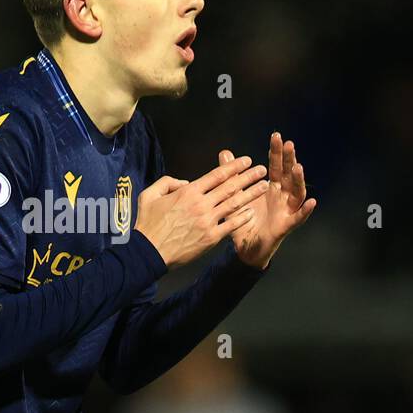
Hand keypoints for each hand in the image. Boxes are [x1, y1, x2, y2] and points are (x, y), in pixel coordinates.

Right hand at [134, 155, 268, 268]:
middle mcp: (201, 204)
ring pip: (234, 204)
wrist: (148, 252)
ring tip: (264, 186)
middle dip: (248, 176)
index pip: (216, 175)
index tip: (246, 160)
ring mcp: (208, 221)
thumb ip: (167, 182)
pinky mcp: (211, 237)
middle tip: (262, 169)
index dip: (233, 167)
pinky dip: (242, 218)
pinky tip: (252, 212)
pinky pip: (231, 225)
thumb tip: (185, 182)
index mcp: (188, 192)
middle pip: (230, 186)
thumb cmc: (147, 224)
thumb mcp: (150, 194)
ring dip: (251, 194)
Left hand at [220, 132, 315, 269]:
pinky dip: (305, 211)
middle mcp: (281, 197)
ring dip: (298, 180)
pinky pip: (298, 218)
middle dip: (289, 159)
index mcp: (270, 188)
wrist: (244, 248)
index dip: (276, 152)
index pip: (275, 167)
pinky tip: (312, 202)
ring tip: (297, 167)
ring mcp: (286, 211)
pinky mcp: (286, 226)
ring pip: (297, 193)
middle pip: (287, 175)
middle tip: (288, 144)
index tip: (276, 136)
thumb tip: (225, 153)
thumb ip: (232, 175)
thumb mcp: (234, 196)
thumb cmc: (244, 221)